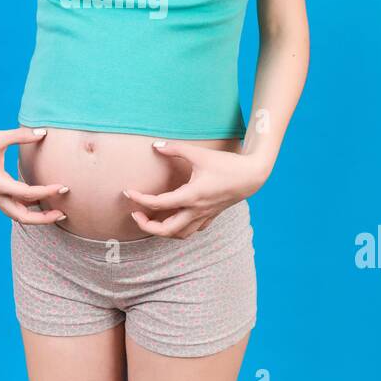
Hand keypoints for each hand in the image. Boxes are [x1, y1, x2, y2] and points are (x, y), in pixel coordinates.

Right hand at [0, 126, 67, 224]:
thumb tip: (43, 132)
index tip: (63, 187)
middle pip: (22, 216)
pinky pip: (14, 207)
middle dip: (43, 218)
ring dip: (37, 216)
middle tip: (63, 213)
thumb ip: (21, 136)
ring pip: (17, 215)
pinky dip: (29, 208)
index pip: (26, 193)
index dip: (47, 192)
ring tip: (57, 212)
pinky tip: (42, 201)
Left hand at [123, 139, 269, 238]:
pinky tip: (174, 219)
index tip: (128, 192)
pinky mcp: (211, 216)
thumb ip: (175, 149)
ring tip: (150, 220)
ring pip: (179, 234)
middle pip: (166, 230)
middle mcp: (196, 210)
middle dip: (146, 225)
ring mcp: (204, 216)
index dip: (140, 199)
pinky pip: (192, 230)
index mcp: (191, 195)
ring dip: (162, 231)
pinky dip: (178, 229)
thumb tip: (155, 145)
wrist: (251, 175)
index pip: (159, 203)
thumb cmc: (226, 163)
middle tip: (135, 214)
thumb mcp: (199, 154)